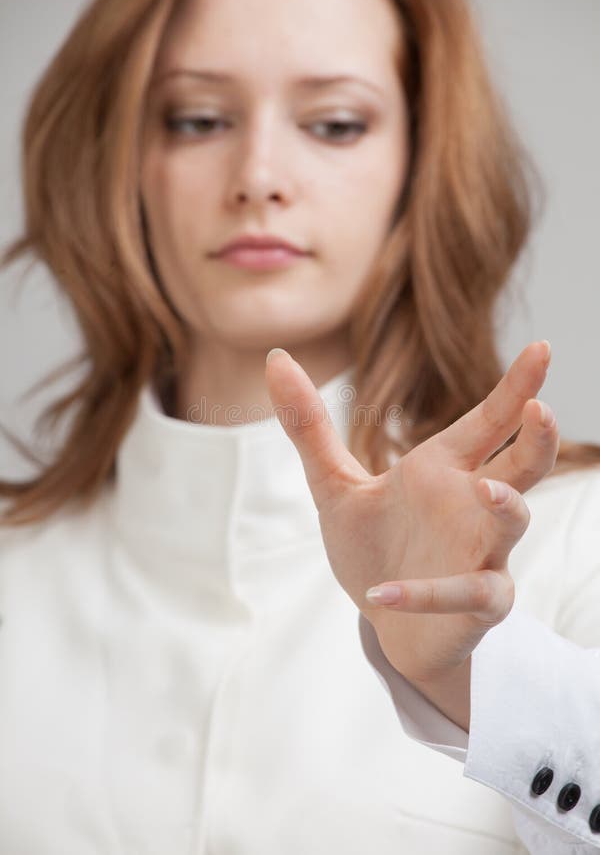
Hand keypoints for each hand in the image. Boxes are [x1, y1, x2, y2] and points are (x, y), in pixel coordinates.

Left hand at [265, 342, 558, 695]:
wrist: (386, 625)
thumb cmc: (373, 548)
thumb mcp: (334, 485)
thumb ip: (309, 426)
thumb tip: (274, 357)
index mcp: (445, 469)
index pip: (488, 421)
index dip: (516, 387)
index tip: (541, 346)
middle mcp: (472, 506)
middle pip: (521, 467)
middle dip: (537, 439)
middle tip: (541, 409)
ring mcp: (481, 555)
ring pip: (511, 525)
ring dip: (505, 509)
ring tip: (486, 491)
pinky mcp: (476, 605)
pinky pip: (464, 594)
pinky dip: (426, 593)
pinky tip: (380, 594)